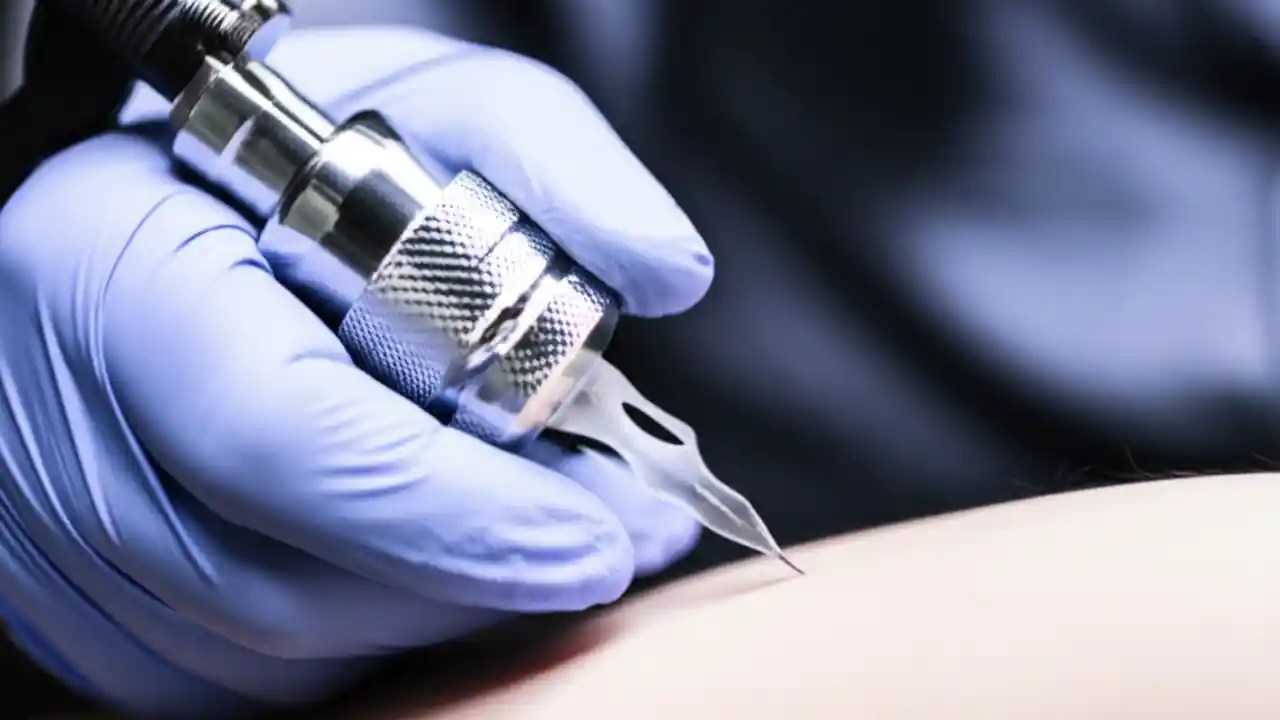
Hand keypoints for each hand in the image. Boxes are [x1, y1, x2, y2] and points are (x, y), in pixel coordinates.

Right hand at [0, 27, 711, 715]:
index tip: (594, 542)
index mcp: (114, 269)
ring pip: (290, 651)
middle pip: (296, 581)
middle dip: (482, 575)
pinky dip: (387, 628)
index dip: (453, 515)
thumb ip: (544, 158)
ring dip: (445, 605)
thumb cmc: (279, 155)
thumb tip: (664, 267)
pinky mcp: (104, 615)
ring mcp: (71, 544)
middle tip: (615, 532)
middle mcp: (64, 427)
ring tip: (549, 529)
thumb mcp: (417, 102)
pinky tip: (452, 555)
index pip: (285, 439)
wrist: (155, 212)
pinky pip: (266, 674)